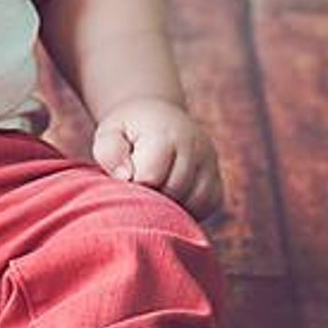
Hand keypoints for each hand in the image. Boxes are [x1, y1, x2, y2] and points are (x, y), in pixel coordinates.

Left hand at [92, 98, 223, 222]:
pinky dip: (189, 210)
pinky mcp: (218, 180)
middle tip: (139, 185)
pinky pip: (207, 206)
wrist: (158, 117)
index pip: (150, 177)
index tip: (126, 176)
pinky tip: (173, 198)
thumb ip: (109, 152)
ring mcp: (211, 163)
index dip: (132, 184)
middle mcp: (195, 146)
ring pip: (194, 203)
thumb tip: (126, 177)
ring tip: (155, 189)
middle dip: (152, 197)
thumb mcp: (109, 133)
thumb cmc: (129, 131)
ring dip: (172, 207)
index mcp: (166, 134)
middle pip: (173, 192)